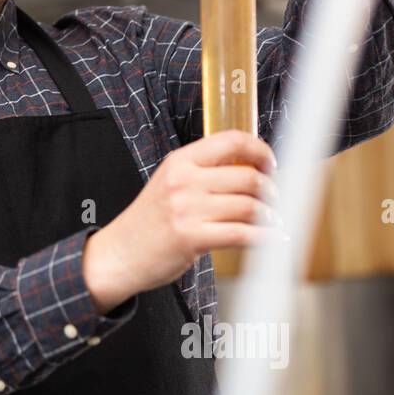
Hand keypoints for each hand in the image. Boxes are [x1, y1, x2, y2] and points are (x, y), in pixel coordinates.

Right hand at [83, 130, 281, 311]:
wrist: (120, 253)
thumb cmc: (148, 222)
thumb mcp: (169, 184)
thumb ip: (203, 173)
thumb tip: (249, 169)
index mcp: (180, 162)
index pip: (231, 141)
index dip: (259, 150)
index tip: (269, 163)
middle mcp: (184, 181)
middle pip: (247, 177)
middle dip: (270, 190)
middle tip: (273, 199)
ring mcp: (187, 210)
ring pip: (249, 206)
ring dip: (269, 216)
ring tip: (271, 221)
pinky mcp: (192, 238)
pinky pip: (242, 234)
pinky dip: (265, 237)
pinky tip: (270, 238)